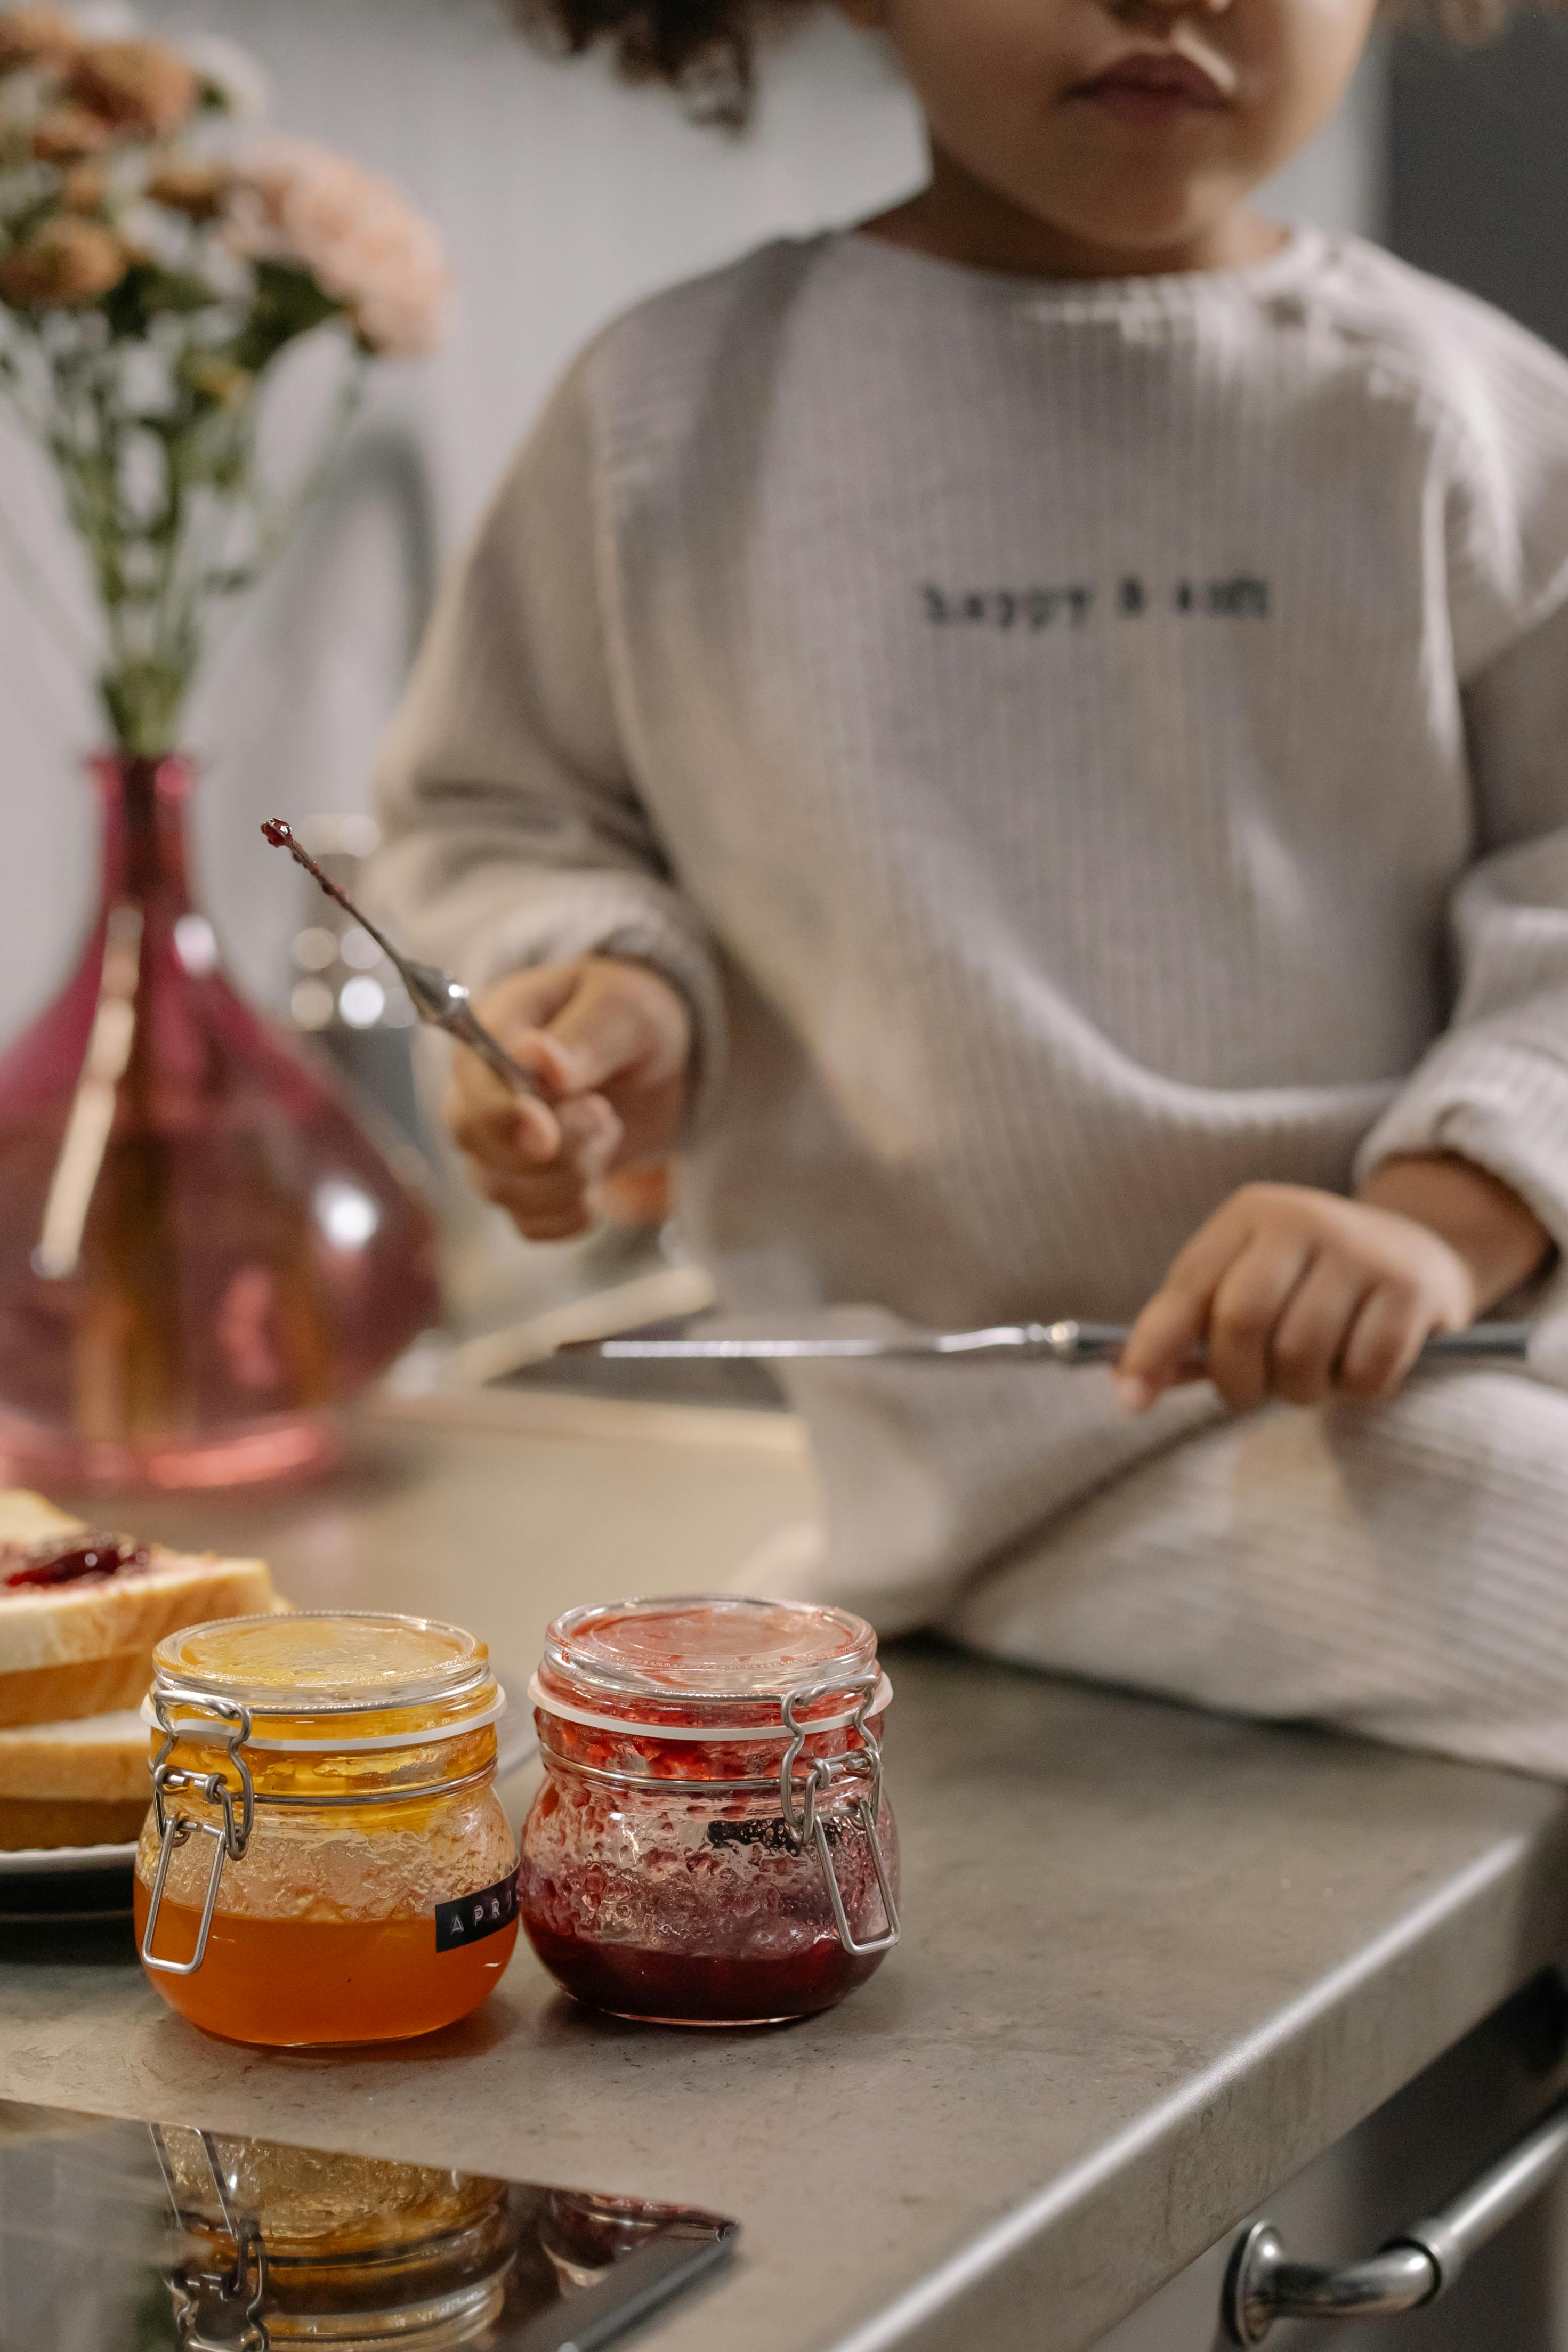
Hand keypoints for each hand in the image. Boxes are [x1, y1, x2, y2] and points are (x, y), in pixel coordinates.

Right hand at [445, 957, 691, 1241]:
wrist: (657, 1059)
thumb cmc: (631, 1017)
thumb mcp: (625, 1010)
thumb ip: (584, 1037)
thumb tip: (537, 1058)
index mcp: (492, 1032)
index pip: (471, 1090)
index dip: (504, 1119)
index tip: (546, 1133)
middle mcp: (479, 1092)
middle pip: (480, 1146)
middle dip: (557, 1148)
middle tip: (604, 1114)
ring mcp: (495, 1145)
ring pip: (505, 1193)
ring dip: (575, 1176)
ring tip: (607, 1127)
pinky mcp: (523, 1187)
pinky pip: (531, 1225)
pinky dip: (574, 1213)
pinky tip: (598, 1181)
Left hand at [1115, 1159, 1548, 1414]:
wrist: (1419, 1250)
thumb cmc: (1310, 1281)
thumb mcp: (1247, 1284)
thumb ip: (1192, 1332)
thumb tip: (1132, 1387)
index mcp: (1250, 1215)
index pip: (1187, 1290)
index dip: (1152, 1350)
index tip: (1130, 1402)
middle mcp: (1305, 1220)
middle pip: (1242, 1321)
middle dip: (1237, 1380)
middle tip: (1250, 1394)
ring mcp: (1363, 1251)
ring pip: (1302, 1354)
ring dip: (1298, 1391)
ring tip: (1308, 1378)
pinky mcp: (1412, 1289)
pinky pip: (1365, 1371)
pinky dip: (1352, 1390)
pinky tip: (1354, 1370)